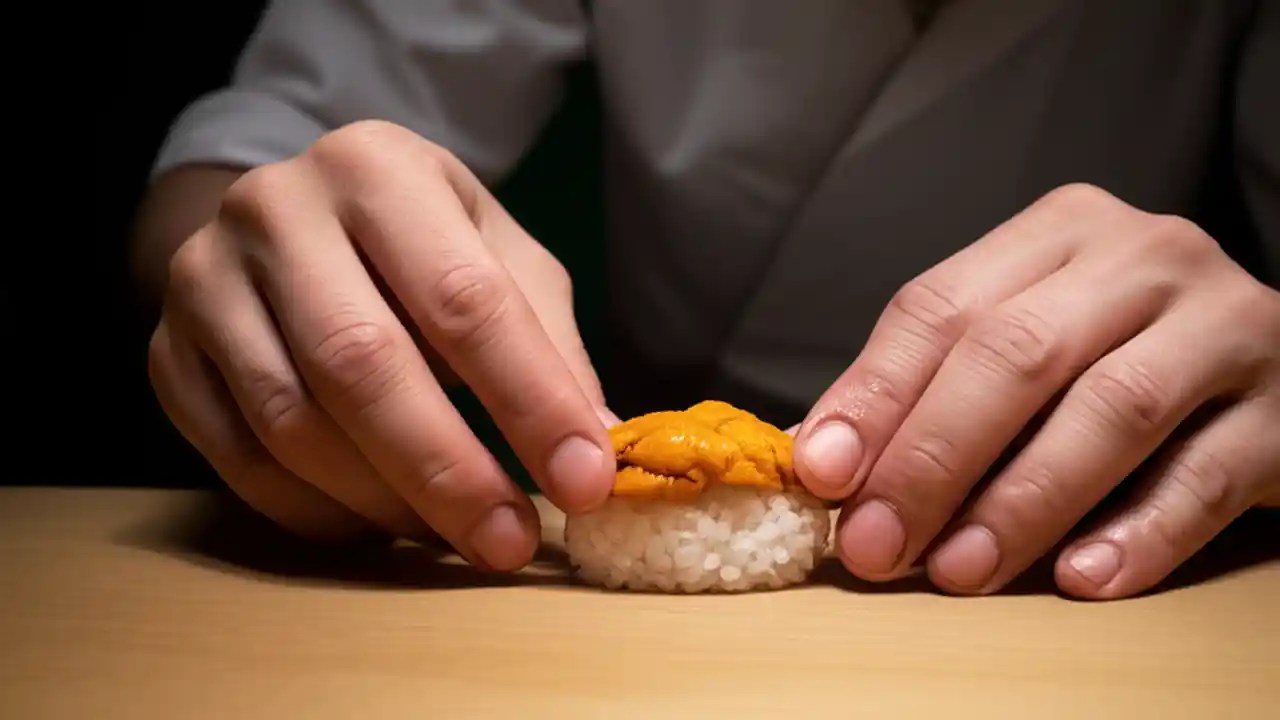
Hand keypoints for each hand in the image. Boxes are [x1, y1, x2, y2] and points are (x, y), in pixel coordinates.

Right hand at [147, 120, 615, 569]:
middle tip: (509, 541)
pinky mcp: (166, 352)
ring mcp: (205, 280)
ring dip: (384, 500)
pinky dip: (316, 511)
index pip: (463, 298)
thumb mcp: (500, 260)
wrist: (291, 222)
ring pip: (292, 422)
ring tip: (453, 533)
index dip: (530, 400)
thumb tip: (600, 449)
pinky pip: (237, 459)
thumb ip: (549, 345)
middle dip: (449, 471)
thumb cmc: (419, 244)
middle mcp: (276, 209)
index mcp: (378, 168)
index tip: (583, 481)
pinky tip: (378, 522)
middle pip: (363, 363)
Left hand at [795, 184, 1279, 598]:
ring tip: (960, 570)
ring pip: (1112, 410)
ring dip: (1023, 501)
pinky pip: (1208, 475)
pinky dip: (1140, 533)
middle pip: (1017, 353)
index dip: (876, 394)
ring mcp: (1226, 323)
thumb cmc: (1115, 354)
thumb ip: (930, 384)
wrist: (1272, 361)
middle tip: (878, 543)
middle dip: (934, 457)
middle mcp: (1143, 258)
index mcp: (1057, 232)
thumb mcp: (1021, 340)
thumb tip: (824, 458)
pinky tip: (1083, 579)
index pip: (942, 306)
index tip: (824, 473)